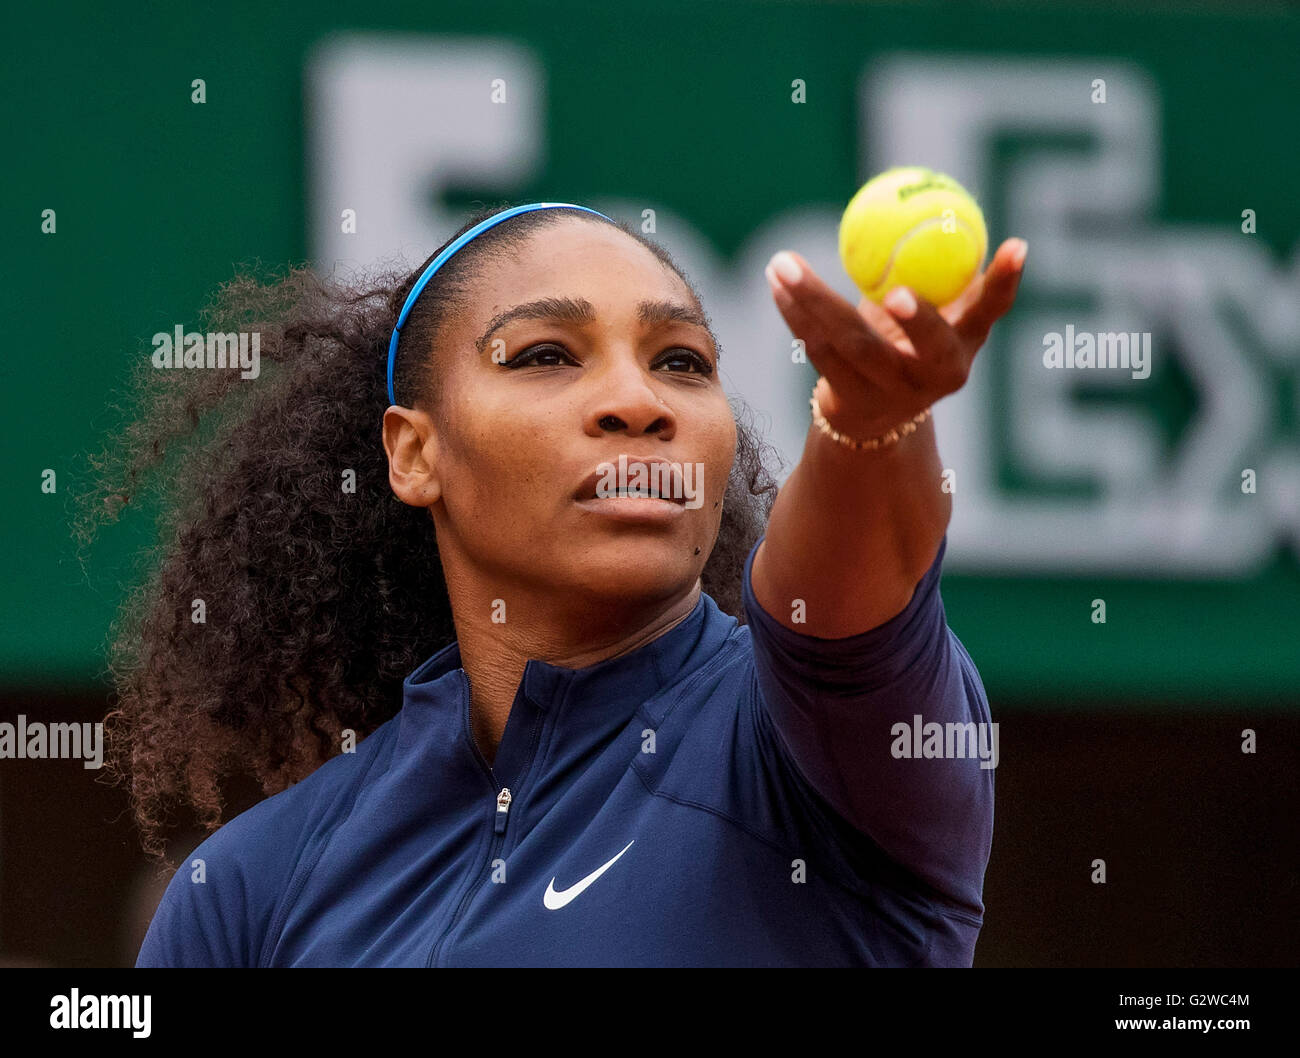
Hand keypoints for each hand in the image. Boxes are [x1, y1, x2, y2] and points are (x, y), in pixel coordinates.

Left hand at [765, 238, 1027, 441]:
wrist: (873, 414)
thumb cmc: (910, 344)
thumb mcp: (936, 314)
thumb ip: (945, 271)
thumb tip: (944, 199)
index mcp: (962, 347)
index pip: (989, 311)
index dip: (1004, 282)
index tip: (1017, 245)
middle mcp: (932, 376)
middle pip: (926, 346)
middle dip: (917, 319)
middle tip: (896, 290)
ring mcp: (889, 392)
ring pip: (852, 343)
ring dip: (814, 299)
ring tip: (783, 261)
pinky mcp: (848, 399)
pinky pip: (817, 347)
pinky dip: (795, 311)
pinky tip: (777, 280)